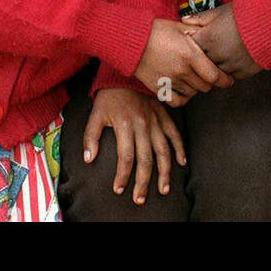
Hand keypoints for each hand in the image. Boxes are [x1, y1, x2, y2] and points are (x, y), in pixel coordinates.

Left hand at [83, 88, 185, 203]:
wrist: (124, 72)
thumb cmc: (108, 96)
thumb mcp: (95, 114)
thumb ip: (91, 137)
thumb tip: (88, 160)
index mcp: (125, 125)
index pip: (126, 157)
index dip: (122, 175)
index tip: (118, 189)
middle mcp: (142, 124)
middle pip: (145, 159)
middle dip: (142, 182)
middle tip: (139, 199)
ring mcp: (155, 120)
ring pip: (163, 150)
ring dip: (164, 172)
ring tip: (163, 189)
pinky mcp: (163, 114)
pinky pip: (174, 133)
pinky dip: (179, 148)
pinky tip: (182, 163)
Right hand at [133, 18, 233, 104]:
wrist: (133, 40)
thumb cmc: (157, 30)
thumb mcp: (180, 26)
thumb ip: (199, 32)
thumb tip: (215, 32)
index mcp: (190, 54)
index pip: (215, 76)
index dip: (224, 80)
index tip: (228, 79)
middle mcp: (182, 70)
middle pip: (205, 87)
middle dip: (210, 82)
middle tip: (208, 76)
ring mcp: (170, 81)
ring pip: (193, 93)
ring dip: (196, 88)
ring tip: (194, 79)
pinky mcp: (159, 88)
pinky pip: (177, 102)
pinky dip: (183, 98)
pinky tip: (184, 91)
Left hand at [193, 3, 262, 78]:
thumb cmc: (244, 13)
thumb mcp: (220, 11)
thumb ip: (201, 18)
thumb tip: (184, 20)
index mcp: (209, 38)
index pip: (190, 48)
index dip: (191, 45)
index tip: (195, 41)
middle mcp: (217, 55)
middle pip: (201, 62)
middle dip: (201, 57)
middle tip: (205, 51)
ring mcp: (230, 66)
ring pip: (214, 72)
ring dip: (215, 66)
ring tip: (219, 56)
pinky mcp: (243, 73)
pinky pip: (230, 76)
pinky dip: (229, 70)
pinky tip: (232, 61)